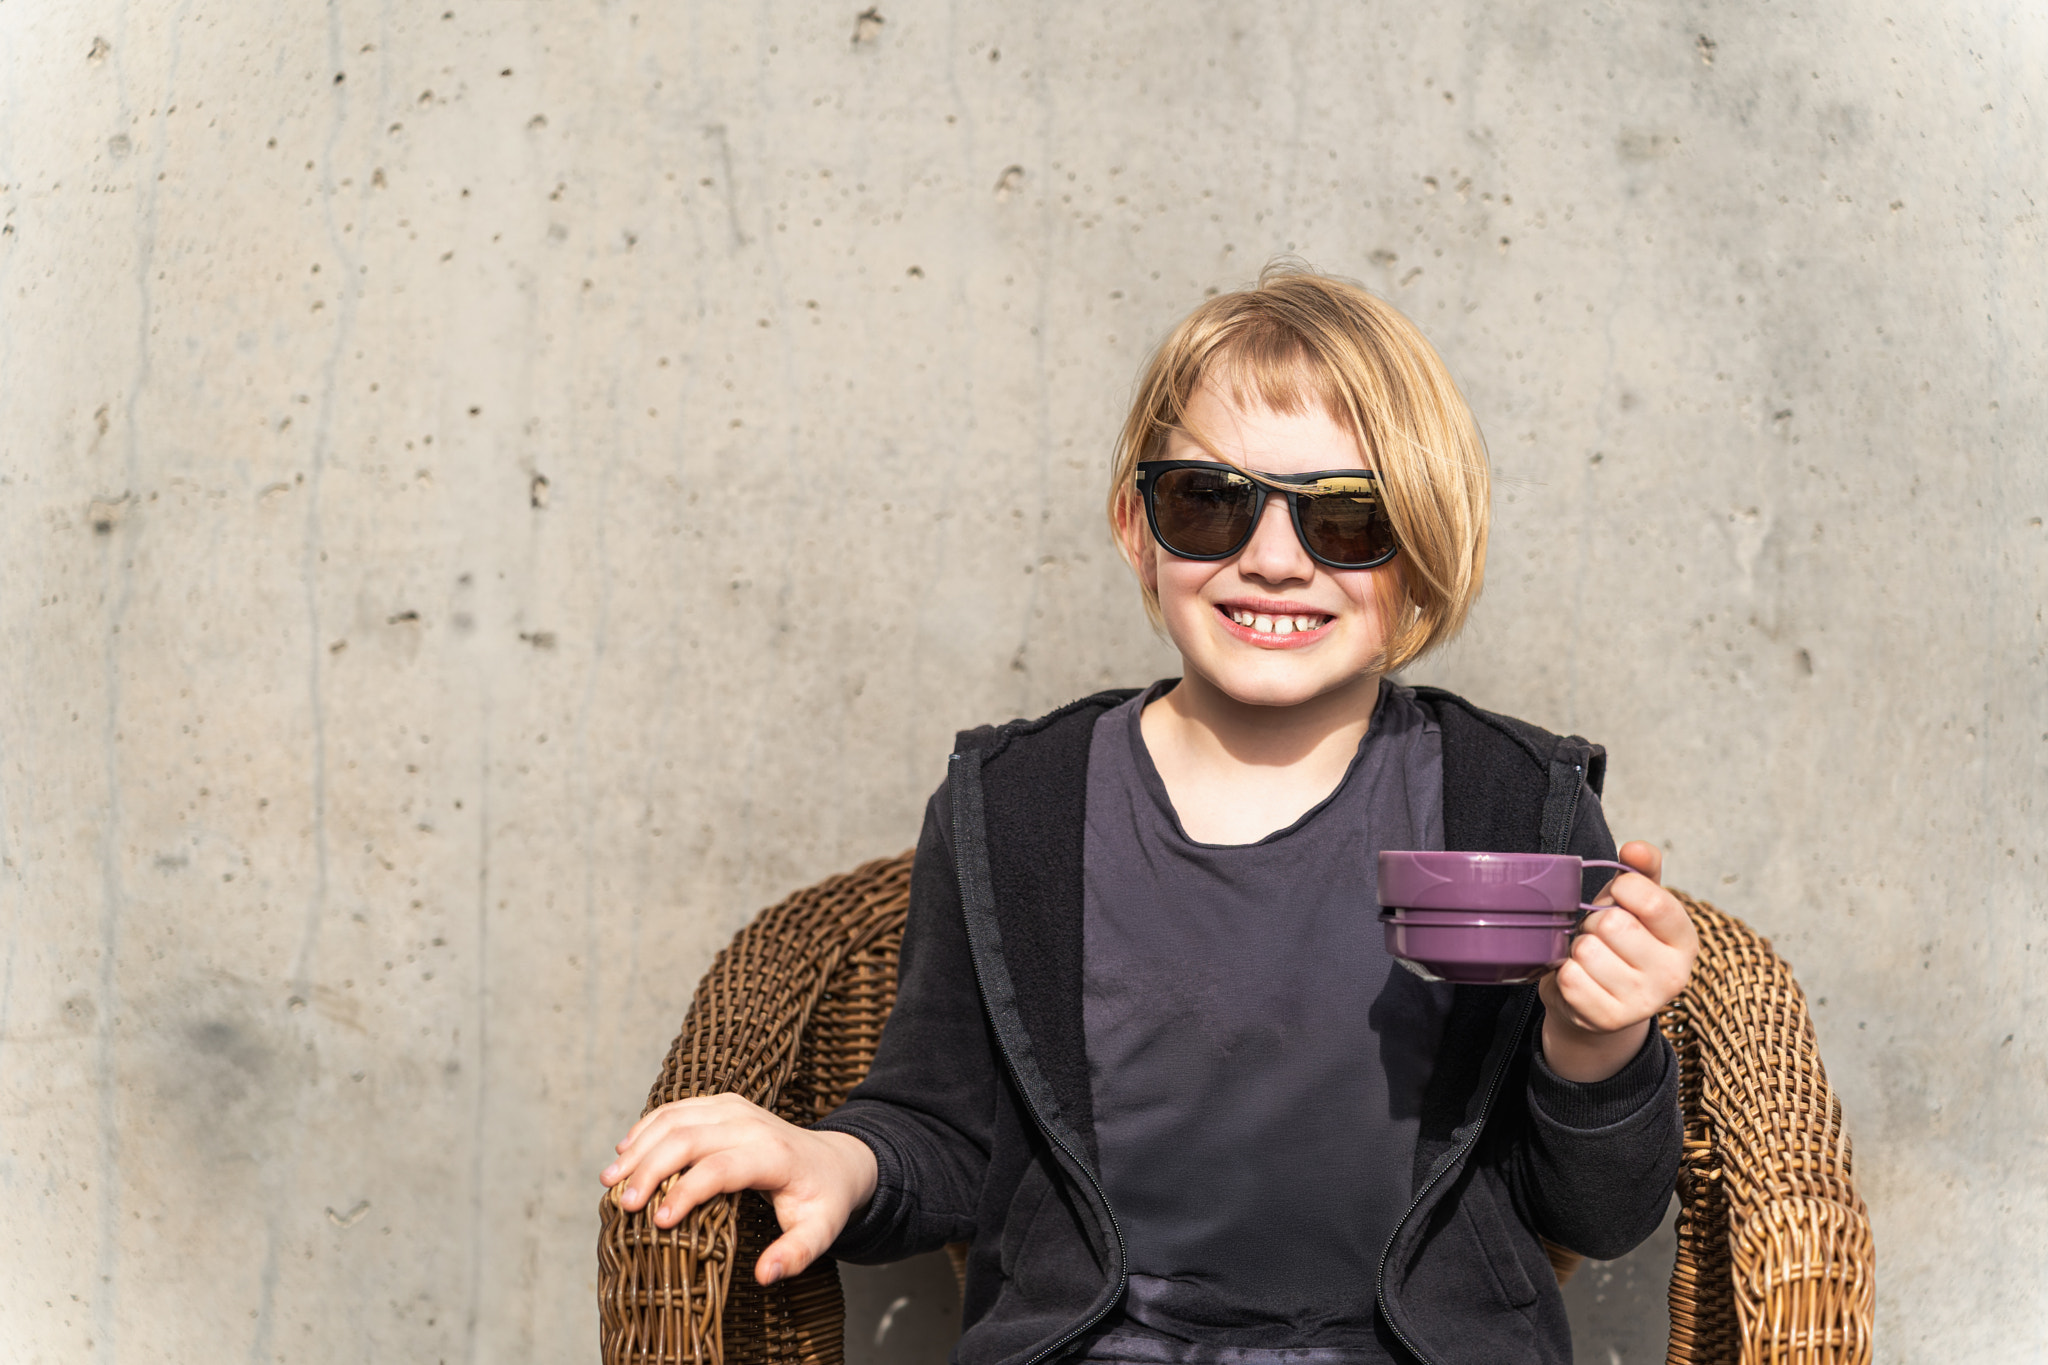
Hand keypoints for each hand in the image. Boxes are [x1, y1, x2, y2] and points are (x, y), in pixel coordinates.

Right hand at [600, 1093, 878, 1284]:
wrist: (835, 1160)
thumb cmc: (823, 1201)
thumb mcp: (821, 1231)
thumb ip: (796, 1253)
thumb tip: (764, 1275)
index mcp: (774, 1154)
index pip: (721, 1167)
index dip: (687, 1192)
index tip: (659, 1223)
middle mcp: (751, 1124)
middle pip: (688, 1137)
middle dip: (650, 1169)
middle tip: (622, 1204)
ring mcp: (734, 1109)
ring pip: (675, 1117)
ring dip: (639, 1147)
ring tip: (610, 1180)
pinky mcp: (722, 1105)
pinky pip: (676, 1109)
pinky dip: (646, 1128)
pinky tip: (626, 1152)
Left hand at [1538, 841, 1697, 1082]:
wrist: (1600, 1001)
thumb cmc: (1618, 942)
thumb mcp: (1635, 903)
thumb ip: (1641, 870)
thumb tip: (1635, 848)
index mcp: (1685, 941)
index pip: (1652, 900)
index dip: (1623, 890)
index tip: (1619, 897)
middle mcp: (1672, 976)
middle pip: (1611, 924)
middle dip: (1595, 923)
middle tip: (1600, 937)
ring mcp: (1641, 1003)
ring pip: (1587, 951)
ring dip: (1578, 949)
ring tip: (1591, 958)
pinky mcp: (1608, 1020)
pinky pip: (1570, 979)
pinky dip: (1565, 974)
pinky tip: (1579, 979)